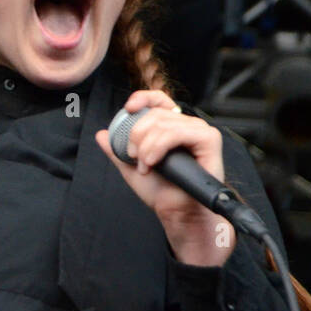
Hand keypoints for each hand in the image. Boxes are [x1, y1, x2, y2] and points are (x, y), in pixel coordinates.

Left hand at [93, 90, 232, 266]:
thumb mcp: (131, 167)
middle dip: (136, 136)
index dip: (143, 98)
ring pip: (164, 124)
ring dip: (146, 147)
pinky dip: (160, 147)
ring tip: (145, 166)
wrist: (175, 212)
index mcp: (171, 127)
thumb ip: (117, 150)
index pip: (158, 100)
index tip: (128, 109)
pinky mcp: (209, 140)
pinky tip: (153, 162)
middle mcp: (187, 125)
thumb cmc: (161, 192)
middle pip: (155, 114)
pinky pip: (179, 132)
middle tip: (134, 157)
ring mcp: (199, 131)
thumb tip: (101, 134)